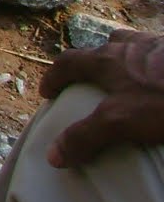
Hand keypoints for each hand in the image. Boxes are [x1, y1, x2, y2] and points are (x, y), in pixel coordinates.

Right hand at [39, 29, 163, 166]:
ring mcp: (159, 47)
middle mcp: (130, 46)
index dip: (55, 77)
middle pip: (104, 46)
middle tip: (93, 83)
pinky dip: (155, 70)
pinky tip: (163, 87)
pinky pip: (160, 58)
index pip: (69, 62)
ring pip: (135, 48)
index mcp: (107, 59)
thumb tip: (53, 155)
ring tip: (132, 83)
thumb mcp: (121, 122)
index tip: (49, 93)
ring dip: (126, 61)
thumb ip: (86, 136)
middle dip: (93, 62)